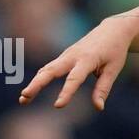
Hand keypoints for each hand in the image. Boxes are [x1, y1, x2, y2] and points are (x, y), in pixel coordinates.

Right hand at [18, 16, 136, 110]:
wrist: (112, 30)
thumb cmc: (115, 51)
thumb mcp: (113, 69)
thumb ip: (103, 88)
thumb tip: (98, 108)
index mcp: (88, 59)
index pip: (75, 78)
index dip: (66, 92)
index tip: (58, 106)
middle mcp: (73, 55)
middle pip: (51, 70)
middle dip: (37, 84)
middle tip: (25, 96)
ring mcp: (66, 55)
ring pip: (46, 69)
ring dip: (34, 83)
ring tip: (23, 99)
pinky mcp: (64, 57)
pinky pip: (49, 68)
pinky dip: (39, 78)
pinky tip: (31, 91)